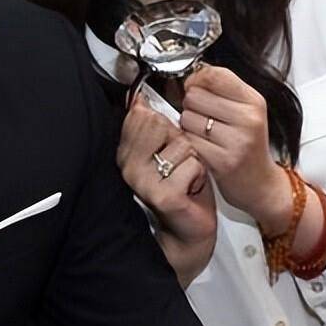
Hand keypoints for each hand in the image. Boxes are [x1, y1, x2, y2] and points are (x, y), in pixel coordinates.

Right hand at [117, 94, 216, 285]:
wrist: (191, 229)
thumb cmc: (182, 186)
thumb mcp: (165, 149)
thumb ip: (153, 125)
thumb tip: (141, 96)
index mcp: (125, 151)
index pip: (141, 114)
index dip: (163, 123)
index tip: (167, 142)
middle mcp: (128, 166)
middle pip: (159, 123)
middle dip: (179, 138)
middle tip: (179, 162)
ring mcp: (143, 182)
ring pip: (181, 143)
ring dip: (193, 157)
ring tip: (187, 175)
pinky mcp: (164, 196)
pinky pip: (193, 164)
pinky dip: (200, 173)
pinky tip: (192, 187)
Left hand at [179, 64, 289, 233]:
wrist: (261, 185)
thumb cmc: (248, 145)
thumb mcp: (246, 111)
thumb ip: (222, 89)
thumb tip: (191, 74)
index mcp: (254, 101)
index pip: (214, 74)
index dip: (196, 78)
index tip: (195, 87)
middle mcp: (248, 119)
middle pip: (195, 95)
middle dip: (191, 105)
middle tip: (203, 118)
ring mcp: (236, 141)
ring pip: (187, 117)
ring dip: (188, 125)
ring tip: (204, 134)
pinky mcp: (222, 161)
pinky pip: (188, 139)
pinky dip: (189, 142)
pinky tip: (202, 147)